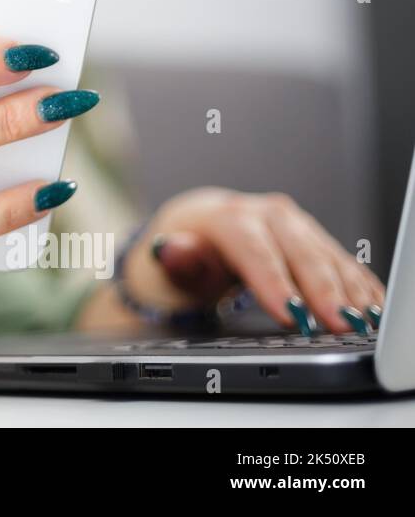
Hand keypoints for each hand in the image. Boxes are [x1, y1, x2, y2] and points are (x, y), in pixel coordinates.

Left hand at [119, 187, 385, 334]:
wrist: (195, 227)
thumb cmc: (182, 252)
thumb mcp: (166, 262)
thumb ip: (177, 260)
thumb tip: (174, 250)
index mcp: (224, 215)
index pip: (251, 248)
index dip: (274, 282)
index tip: (292, 315)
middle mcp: (263, 213)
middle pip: (297, 248)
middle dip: (322, 288)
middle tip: (339, 324)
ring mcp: (290, 222)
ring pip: (324, 252)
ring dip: (348, 287)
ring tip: (361, 321)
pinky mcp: (309, 236)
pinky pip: (338, 259)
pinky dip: (357, 282)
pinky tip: (371, 305)